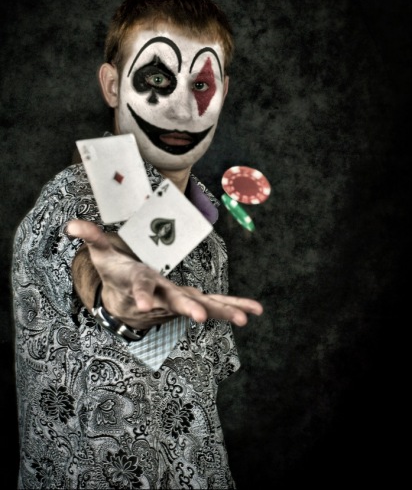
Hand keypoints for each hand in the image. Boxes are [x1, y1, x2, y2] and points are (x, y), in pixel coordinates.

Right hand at [67, 219, 262, 328]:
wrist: (125, 304)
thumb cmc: (115, 274)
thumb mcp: (101, 254)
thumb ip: (91, 238)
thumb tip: (72, 225)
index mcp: (139, 283)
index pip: (139, 288)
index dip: (140, 294)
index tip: (142, 305)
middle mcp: (160, 296)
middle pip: (174, 301)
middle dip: (187, 308)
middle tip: (200, 318)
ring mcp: (177, 301)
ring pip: (202, 306)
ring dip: (223, 311)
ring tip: (245, 318)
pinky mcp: (191, 301)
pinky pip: (215, 304)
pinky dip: (233, 306)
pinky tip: (255, 311)